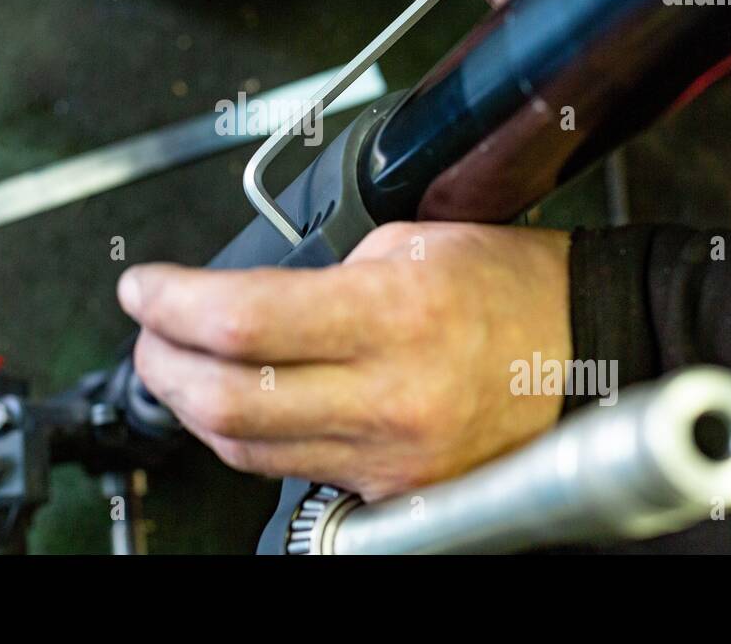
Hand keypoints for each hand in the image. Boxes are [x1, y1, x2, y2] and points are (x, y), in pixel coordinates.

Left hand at [117, 222, 570, 500]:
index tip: (141, 287)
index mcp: (395, 316)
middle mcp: (391, 397)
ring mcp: (390, 456)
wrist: (590, 354)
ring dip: (189, 402)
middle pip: (225, 399)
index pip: (241, 321)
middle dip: (159, 360)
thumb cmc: (514, 290)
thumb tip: (240, 299)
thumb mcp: (414, 242)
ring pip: (245, 447)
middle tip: (146, 328)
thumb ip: (321, 273)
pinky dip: (242, 435)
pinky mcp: (391, 489)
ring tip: (174, 363)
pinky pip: (288, 470)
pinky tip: (231, 402)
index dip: (168, 301)